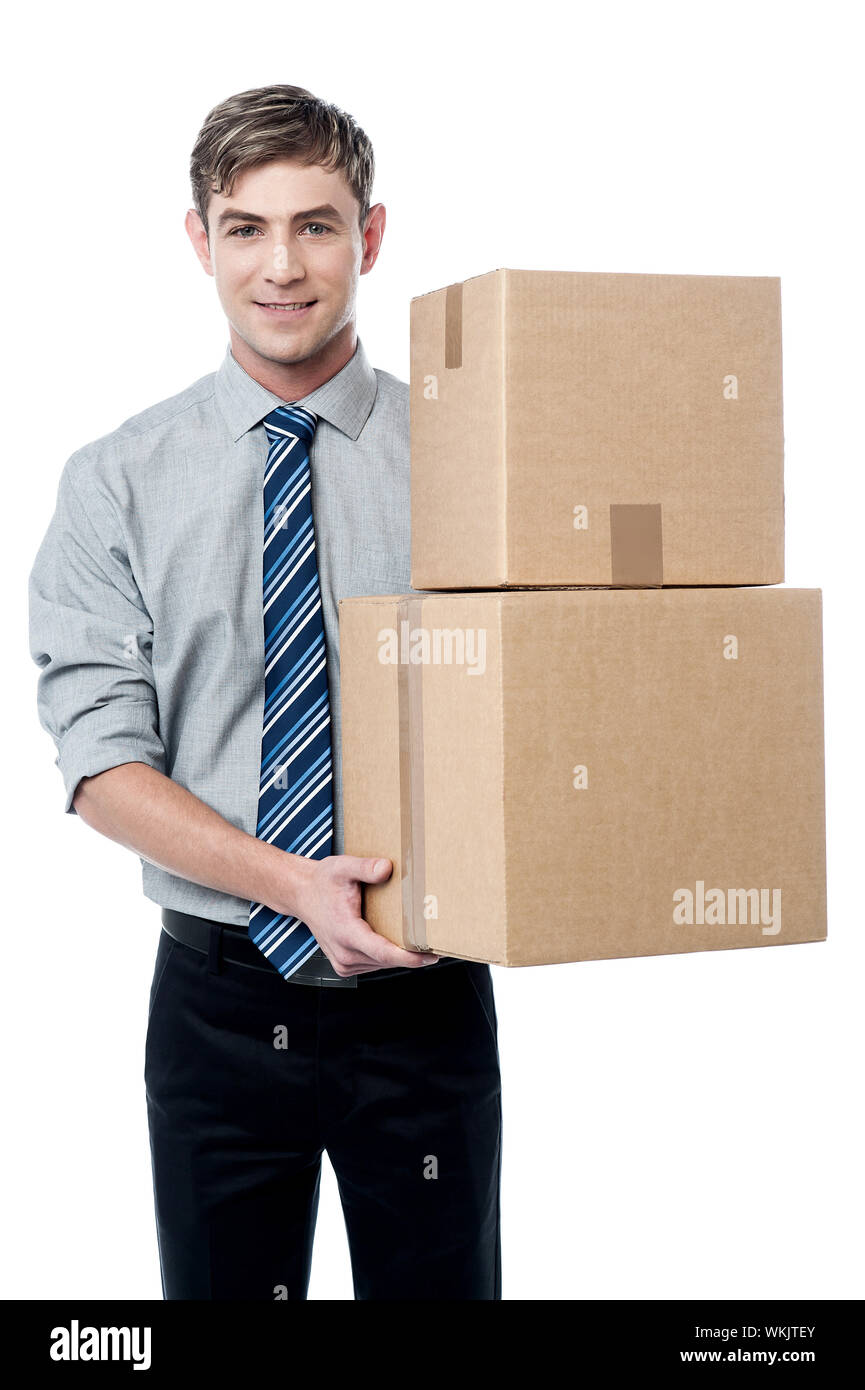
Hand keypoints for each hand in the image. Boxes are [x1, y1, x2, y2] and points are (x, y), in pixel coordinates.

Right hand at [289, 855, 438, 977]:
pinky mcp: (345, 966)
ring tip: (417, 938)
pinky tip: (393, 939)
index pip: (383, 952)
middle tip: (438, 942)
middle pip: (388, 960)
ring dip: (400, 955)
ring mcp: (344, 963)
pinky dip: (387, 955)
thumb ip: (365, 867)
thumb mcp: (343, 867)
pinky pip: (374, 964)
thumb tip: (387, 868)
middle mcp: (344, 954)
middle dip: (413, 954)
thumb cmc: (323, 881)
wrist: (302, 894)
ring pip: (382, 964)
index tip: (431, 955)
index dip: (409, 957)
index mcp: (345, 933)